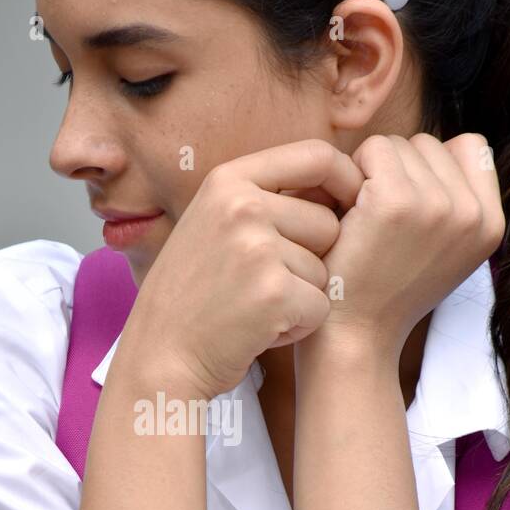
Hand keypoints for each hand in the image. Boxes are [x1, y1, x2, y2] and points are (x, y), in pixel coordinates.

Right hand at [126, 139, 362, 399]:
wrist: (160, 354)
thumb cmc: (193, 292)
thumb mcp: (213, 223)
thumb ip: (264, 198)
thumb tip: (334, 183)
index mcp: (229, 181)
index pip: (317, 155)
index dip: (345, 180)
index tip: (348, 206)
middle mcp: (243, 207)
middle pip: (328, 222)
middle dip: (313, 259)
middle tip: (266, 283)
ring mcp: (258, 249)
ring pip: (326, 269)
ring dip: (302, 296)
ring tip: (257, 307)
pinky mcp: (274, 294)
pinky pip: (321, 306)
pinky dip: (299, 327)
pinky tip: (261, 330)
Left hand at [308, 133, 506, 361]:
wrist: (355, 336)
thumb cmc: (386, 291)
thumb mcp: (444, 251)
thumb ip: (455, 203)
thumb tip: (445, 147)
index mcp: (492, 226)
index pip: (472, 147)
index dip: (431, 167)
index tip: (407, 206)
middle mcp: (473, 214)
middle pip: (430, 144)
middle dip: (397, 170)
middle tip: (378, 221)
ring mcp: (438, 206)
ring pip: (400, 144)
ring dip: (372, 172)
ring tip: (363, 220)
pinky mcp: (397, 201)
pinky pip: (373, 149)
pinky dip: (351, 172)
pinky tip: (347, 213)